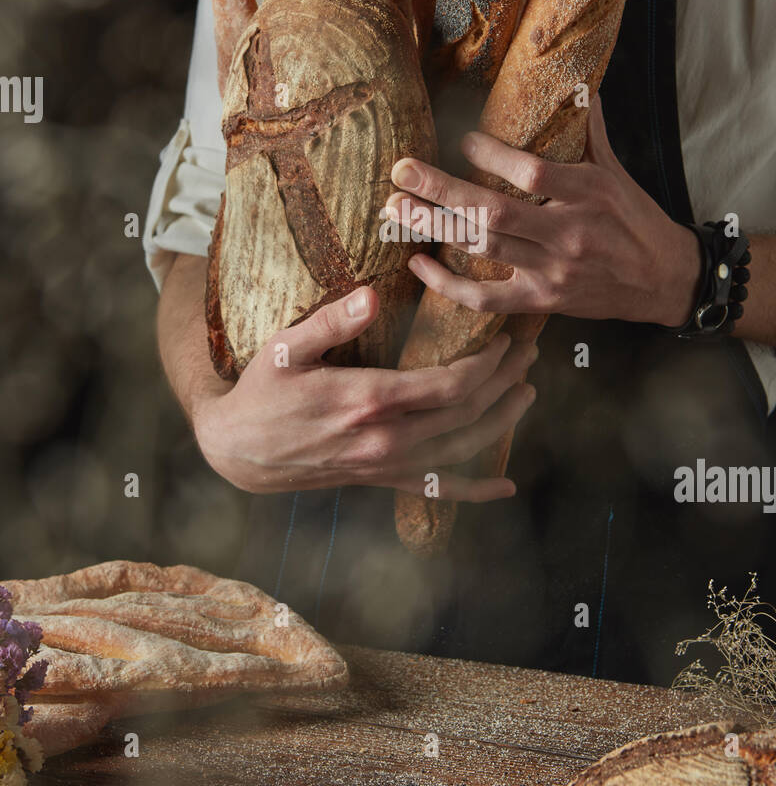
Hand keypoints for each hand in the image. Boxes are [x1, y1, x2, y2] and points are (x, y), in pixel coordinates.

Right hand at [192, 286, 536, 497]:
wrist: (238, 451)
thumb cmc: (261, 391)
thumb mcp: (285, 348)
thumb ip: (331, 321)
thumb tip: (371, 295)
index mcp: (368, 400)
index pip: (448, 384)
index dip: (486, 363)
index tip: (502, 339)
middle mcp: (385, 438)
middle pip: (466, 413)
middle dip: (503, 383)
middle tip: (528, 354)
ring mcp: (386, 465)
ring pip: (462, 448)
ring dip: (502, 422)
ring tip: (528, 394)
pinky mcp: (381, 480)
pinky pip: (436, 489)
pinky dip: (475, 490)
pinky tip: (505, 488)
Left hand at [388, 96, 701, 326]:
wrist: (663, 280)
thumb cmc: (635, 220)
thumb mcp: (616, 171)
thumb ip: (589, 130)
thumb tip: (579, 83)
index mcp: (588, 194)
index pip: (533, 173)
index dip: (492, 157)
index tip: (461, 140)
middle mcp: (568, 234)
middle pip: (493, 213)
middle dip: (441, 190)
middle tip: (401, 171)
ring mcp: (552, 271)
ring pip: (483, 249)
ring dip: (434, 228)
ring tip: (396, 208)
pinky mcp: (542, 300)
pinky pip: (486, 299)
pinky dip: (448, 286)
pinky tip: (419, 265)